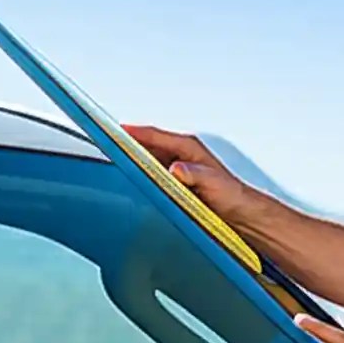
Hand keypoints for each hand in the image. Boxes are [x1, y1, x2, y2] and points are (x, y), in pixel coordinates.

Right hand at [122, 124, 255, 221]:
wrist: (240, 213)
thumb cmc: (231, 196)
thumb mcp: (214, 183)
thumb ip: (195, 174)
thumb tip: (176, 169)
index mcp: (188, 148)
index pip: (155, 135)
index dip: (134, 132)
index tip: (114, 129)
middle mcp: (180, 154)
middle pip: (146, 144)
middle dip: (125, 143)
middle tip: (103, 143)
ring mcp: (175, 167)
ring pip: (146, 158)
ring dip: (130, 159)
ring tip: (109, 161)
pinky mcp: (173, 182)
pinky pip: (150, 174)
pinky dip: (138, 175)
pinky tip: (128, 182)